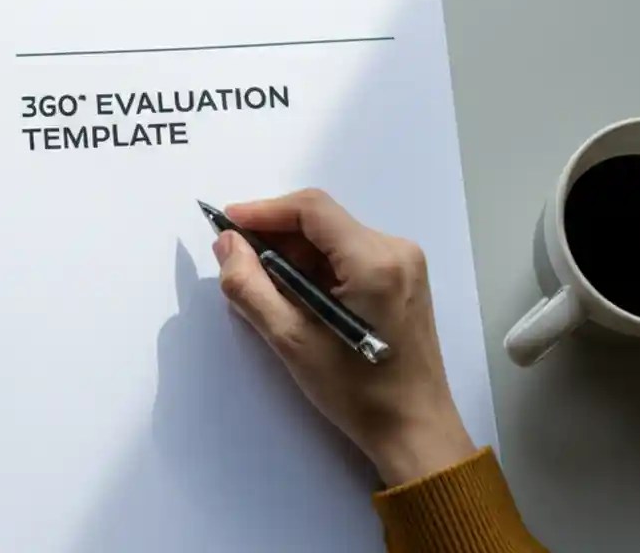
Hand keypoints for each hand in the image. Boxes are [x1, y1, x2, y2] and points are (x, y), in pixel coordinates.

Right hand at [212, 189, 474, 485]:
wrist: (414, 429)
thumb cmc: (357, 392)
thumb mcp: (292, 340)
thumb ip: (250, 287)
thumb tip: (227, 244)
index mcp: (374, 260)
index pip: (312, 209)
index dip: (264, 210)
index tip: (225, 224)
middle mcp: (396, 249)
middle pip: (322, 222)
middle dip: (275, 236)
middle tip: (236, 261)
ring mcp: (405, 263)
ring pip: (333, 239)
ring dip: (294, 255)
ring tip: (263, 286)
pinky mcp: (403, 279)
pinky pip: (349, 256)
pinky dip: (316, 268)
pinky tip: (296, 297)